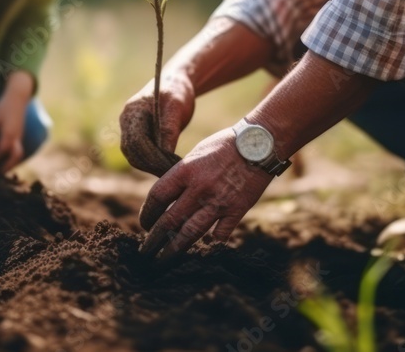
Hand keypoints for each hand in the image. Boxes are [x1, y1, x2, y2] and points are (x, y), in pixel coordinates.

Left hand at [0, 73, 31, 174]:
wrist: (17, 99)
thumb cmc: (2, 108)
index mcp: (9, 134)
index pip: (0, 151)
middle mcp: (17, 138)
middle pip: (14, 157)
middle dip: (5, 167)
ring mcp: (20, 138)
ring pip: (17, 155)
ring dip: (9, 164)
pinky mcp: (20, 137)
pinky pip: (17, 151)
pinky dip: (11, 158)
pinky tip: (3, 161)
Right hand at [119, 71, 194, 176]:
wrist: (175, 83)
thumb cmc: (177, 92)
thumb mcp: (176, 108)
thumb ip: (169, 129)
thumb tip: (165, 153)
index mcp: (133, 112)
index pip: (136, 141)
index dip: (151, 157)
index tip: (170, 166)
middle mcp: (126, 121)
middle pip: (131, 151)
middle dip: (150, 164)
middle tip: (171, 172)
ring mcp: (128, 128)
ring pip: (133, 155)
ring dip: (149, 165)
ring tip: (170, 170)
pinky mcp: (135, 134)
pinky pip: (138, 153)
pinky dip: (150, 161)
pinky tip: (166, 165)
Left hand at [139, 128, 272, 258]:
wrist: (260, 144)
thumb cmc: (225, 145)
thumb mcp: (196, 154)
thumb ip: (182, 176)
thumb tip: (167, 198)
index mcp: (185, 171)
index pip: (157, 197)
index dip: (147, 214)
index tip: (144, 223)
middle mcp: (199, 188)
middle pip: (169, 220)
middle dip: (154, 239)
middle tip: (146, 252)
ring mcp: (218, 202)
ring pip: (190, 233)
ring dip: (174, 249)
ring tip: (164, 259)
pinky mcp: (236, 210)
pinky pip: (220, 235)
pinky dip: (211, 243)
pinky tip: (204, 248)